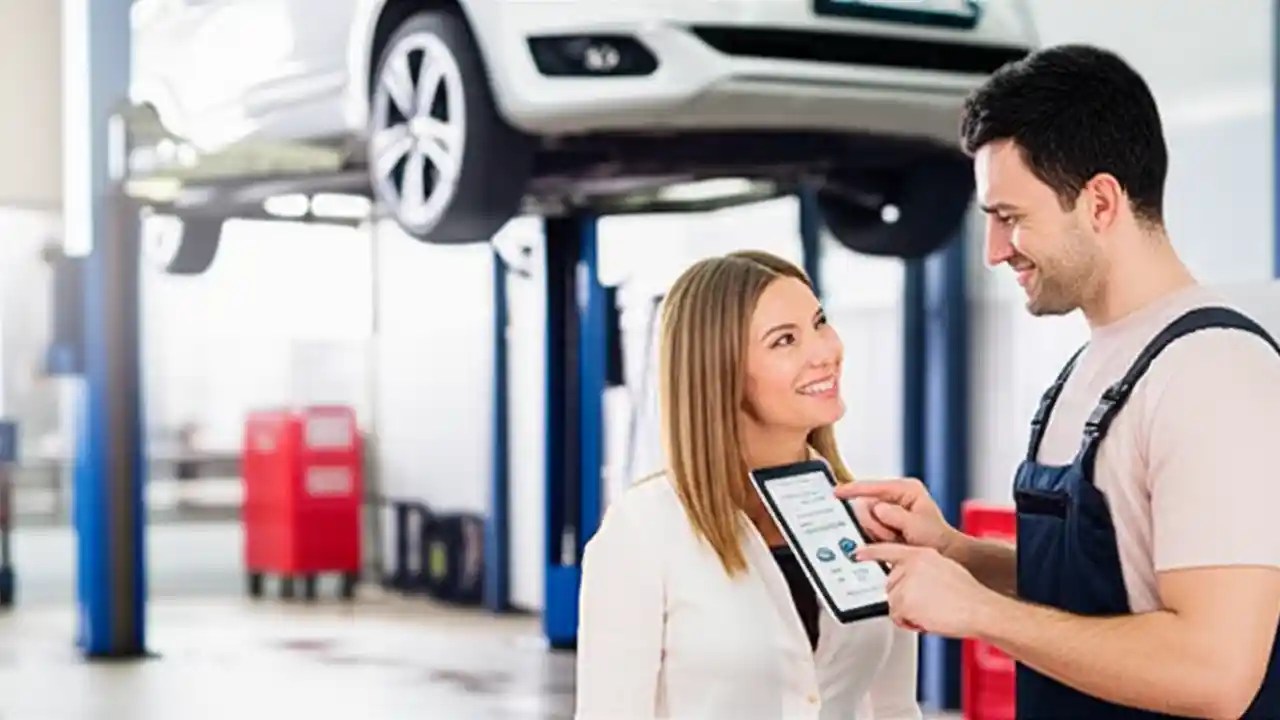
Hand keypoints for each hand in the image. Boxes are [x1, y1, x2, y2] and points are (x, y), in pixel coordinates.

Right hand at [836, 478, 959, 556]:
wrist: (944, 556)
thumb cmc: (936, 539)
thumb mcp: (917, 526)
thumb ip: (896, 516)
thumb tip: (877, 509)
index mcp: (905, 489)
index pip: (873, 487)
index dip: (853, 489)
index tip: (837, 492)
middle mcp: (895, 497)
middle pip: (866, 506)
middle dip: (875, 523)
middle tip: (892, 534)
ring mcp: (888, 511)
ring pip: (866, 519)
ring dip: (878, 532)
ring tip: (896, 538)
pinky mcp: (884, 523)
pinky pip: (869, 529)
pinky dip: (877, 537)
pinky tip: (891, 540)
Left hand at [856, 543, 993, 638]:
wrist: (979, 609)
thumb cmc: (968, 595)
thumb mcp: (944, 569)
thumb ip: (922, 569)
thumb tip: (911, 580)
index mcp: (920, 554)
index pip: (888, 550)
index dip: (870, 552)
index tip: (857, 553)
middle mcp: (910, 566)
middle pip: (890, 585)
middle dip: (904, 599)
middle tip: (926, 605)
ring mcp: (905, 583)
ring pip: (893, 602)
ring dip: (908, 612)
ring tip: (931, 612)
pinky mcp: (903, 601)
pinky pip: (897, 617)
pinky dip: (909, 623)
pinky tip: (927, 619)